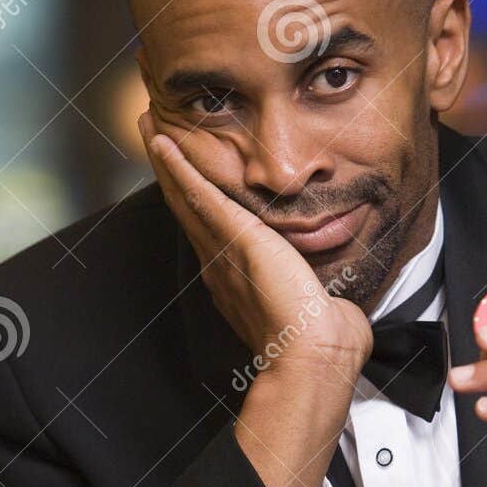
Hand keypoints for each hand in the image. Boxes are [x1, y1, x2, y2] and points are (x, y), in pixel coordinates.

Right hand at [140, 112, 371, 486]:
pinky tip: (163, 143)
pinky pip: (200, 195)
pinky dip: (179, 168)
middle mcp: (223, 268)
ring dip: (167, 163)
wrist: (317, 355)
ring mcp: (224, 254)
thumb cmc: (326, 344)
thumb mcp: (322, 311)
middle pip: (190, 211)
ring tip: (150, 130)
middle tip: (154, 141)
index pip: (215, 235)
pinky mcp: (235, 239)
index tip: (189, 184)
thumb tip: (336, 306)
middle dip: (172, 176)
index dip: (199, 207)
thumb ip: (321, 301)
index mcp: (241, 285)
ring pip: (187, 198)